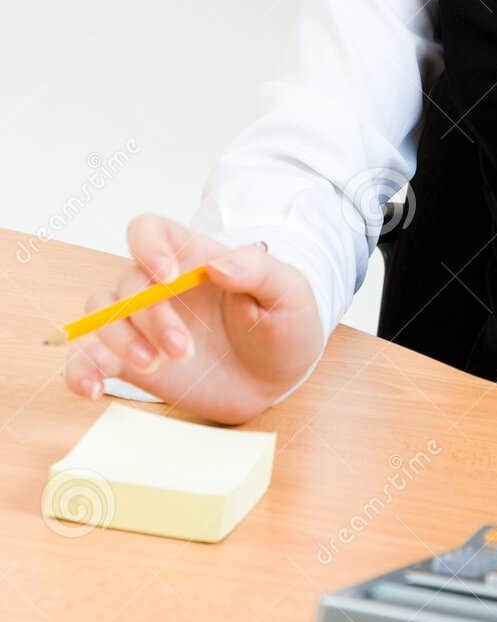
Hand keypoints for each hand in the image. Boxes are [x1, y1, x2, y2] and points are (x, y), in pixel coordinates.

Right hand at [62, 214, 326, 423]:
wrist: (280, 379)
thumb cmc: (285, 326)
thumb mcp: (289, 293)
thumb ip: (259, 270)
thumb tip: (219, 264)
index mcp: (194, 258)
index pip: (150, 231)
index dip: (148, 246)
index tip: (168, 275)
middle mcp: (160, 287)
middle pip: (129, 283)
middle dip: (152, 317)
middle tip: (184, 350)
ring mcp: (143, 324)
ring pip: (102, 315)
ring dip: (120, 340)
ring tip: (154, 367)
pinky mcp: (132, 361)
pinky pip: (90, 358)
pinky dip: (81, 370)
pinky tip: (92, 390)